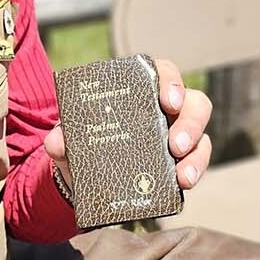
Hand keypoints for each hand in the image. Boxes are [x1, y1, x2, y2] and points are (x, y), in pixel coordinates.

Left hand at [43, 57, 213, 193]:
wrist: (85, 174)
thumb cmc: (84, 140)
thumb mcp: (70, 137)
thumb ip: (63, 136)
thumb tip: (58, 142)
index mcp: (141, 89)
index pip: (163, 73)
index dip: (170, 82)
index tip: (167, 101)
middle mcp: (166, 108)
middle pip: (194, 103)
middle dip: (190, 123)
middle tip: (176, 145)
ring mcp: (178, 134)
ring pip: (201, 136)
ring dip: (196, 154)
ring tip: (182, 176)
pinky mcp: (181, 160)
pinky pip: (197, 162)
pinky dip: (193, 172)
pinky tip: (182, 185)